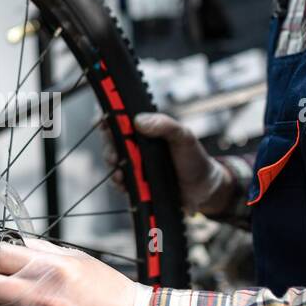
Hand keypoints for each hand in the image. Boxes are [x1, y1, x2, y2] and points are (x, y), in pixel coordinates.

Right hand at [103, 112, 231, 214]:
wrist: (203, 189)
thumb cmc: (194, 159)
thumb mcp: (184, 137)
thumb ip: (165, 125)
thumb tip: (140, 120)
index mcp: (147, 128)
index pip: (120, 116)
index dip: (107, 116)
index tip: (102, 121)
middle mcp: (137, 144)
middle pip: (110, 139)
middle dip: (108, 145)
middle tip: (114, 154)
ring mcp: (134, 163)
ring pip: (112, 161)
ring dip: (112, 165)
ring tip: (120, 171)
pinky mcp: (135, 181)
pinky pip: (119, 181)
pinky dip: (118, 182)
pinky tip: (124, 183)